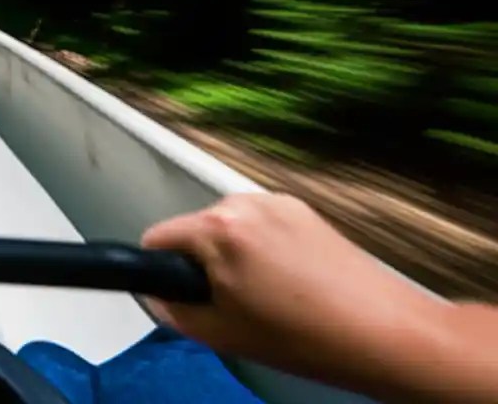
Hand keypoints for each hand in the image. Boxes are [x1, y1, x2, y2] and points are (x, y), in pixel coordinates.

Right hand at [141, 193, 446, 394]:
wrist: (382, 333)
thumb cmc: (308, 336)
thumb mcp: (220, 334)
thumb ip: (173, 310)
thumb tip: (159, 295)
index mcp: (217, 229)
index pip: (156, 237)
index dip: (161, 270)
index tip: (182, 292)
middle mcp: (244, 203)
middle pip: (194, 229)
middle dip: (203, 262)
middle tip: (232, 303)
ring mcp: (277, 203)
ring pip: (228, 227)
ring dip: (234, 255)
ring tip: (267, 296)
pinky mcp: (304, 209)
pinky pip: (261, 225)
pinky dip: (264, 249)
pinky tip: (289, 282)